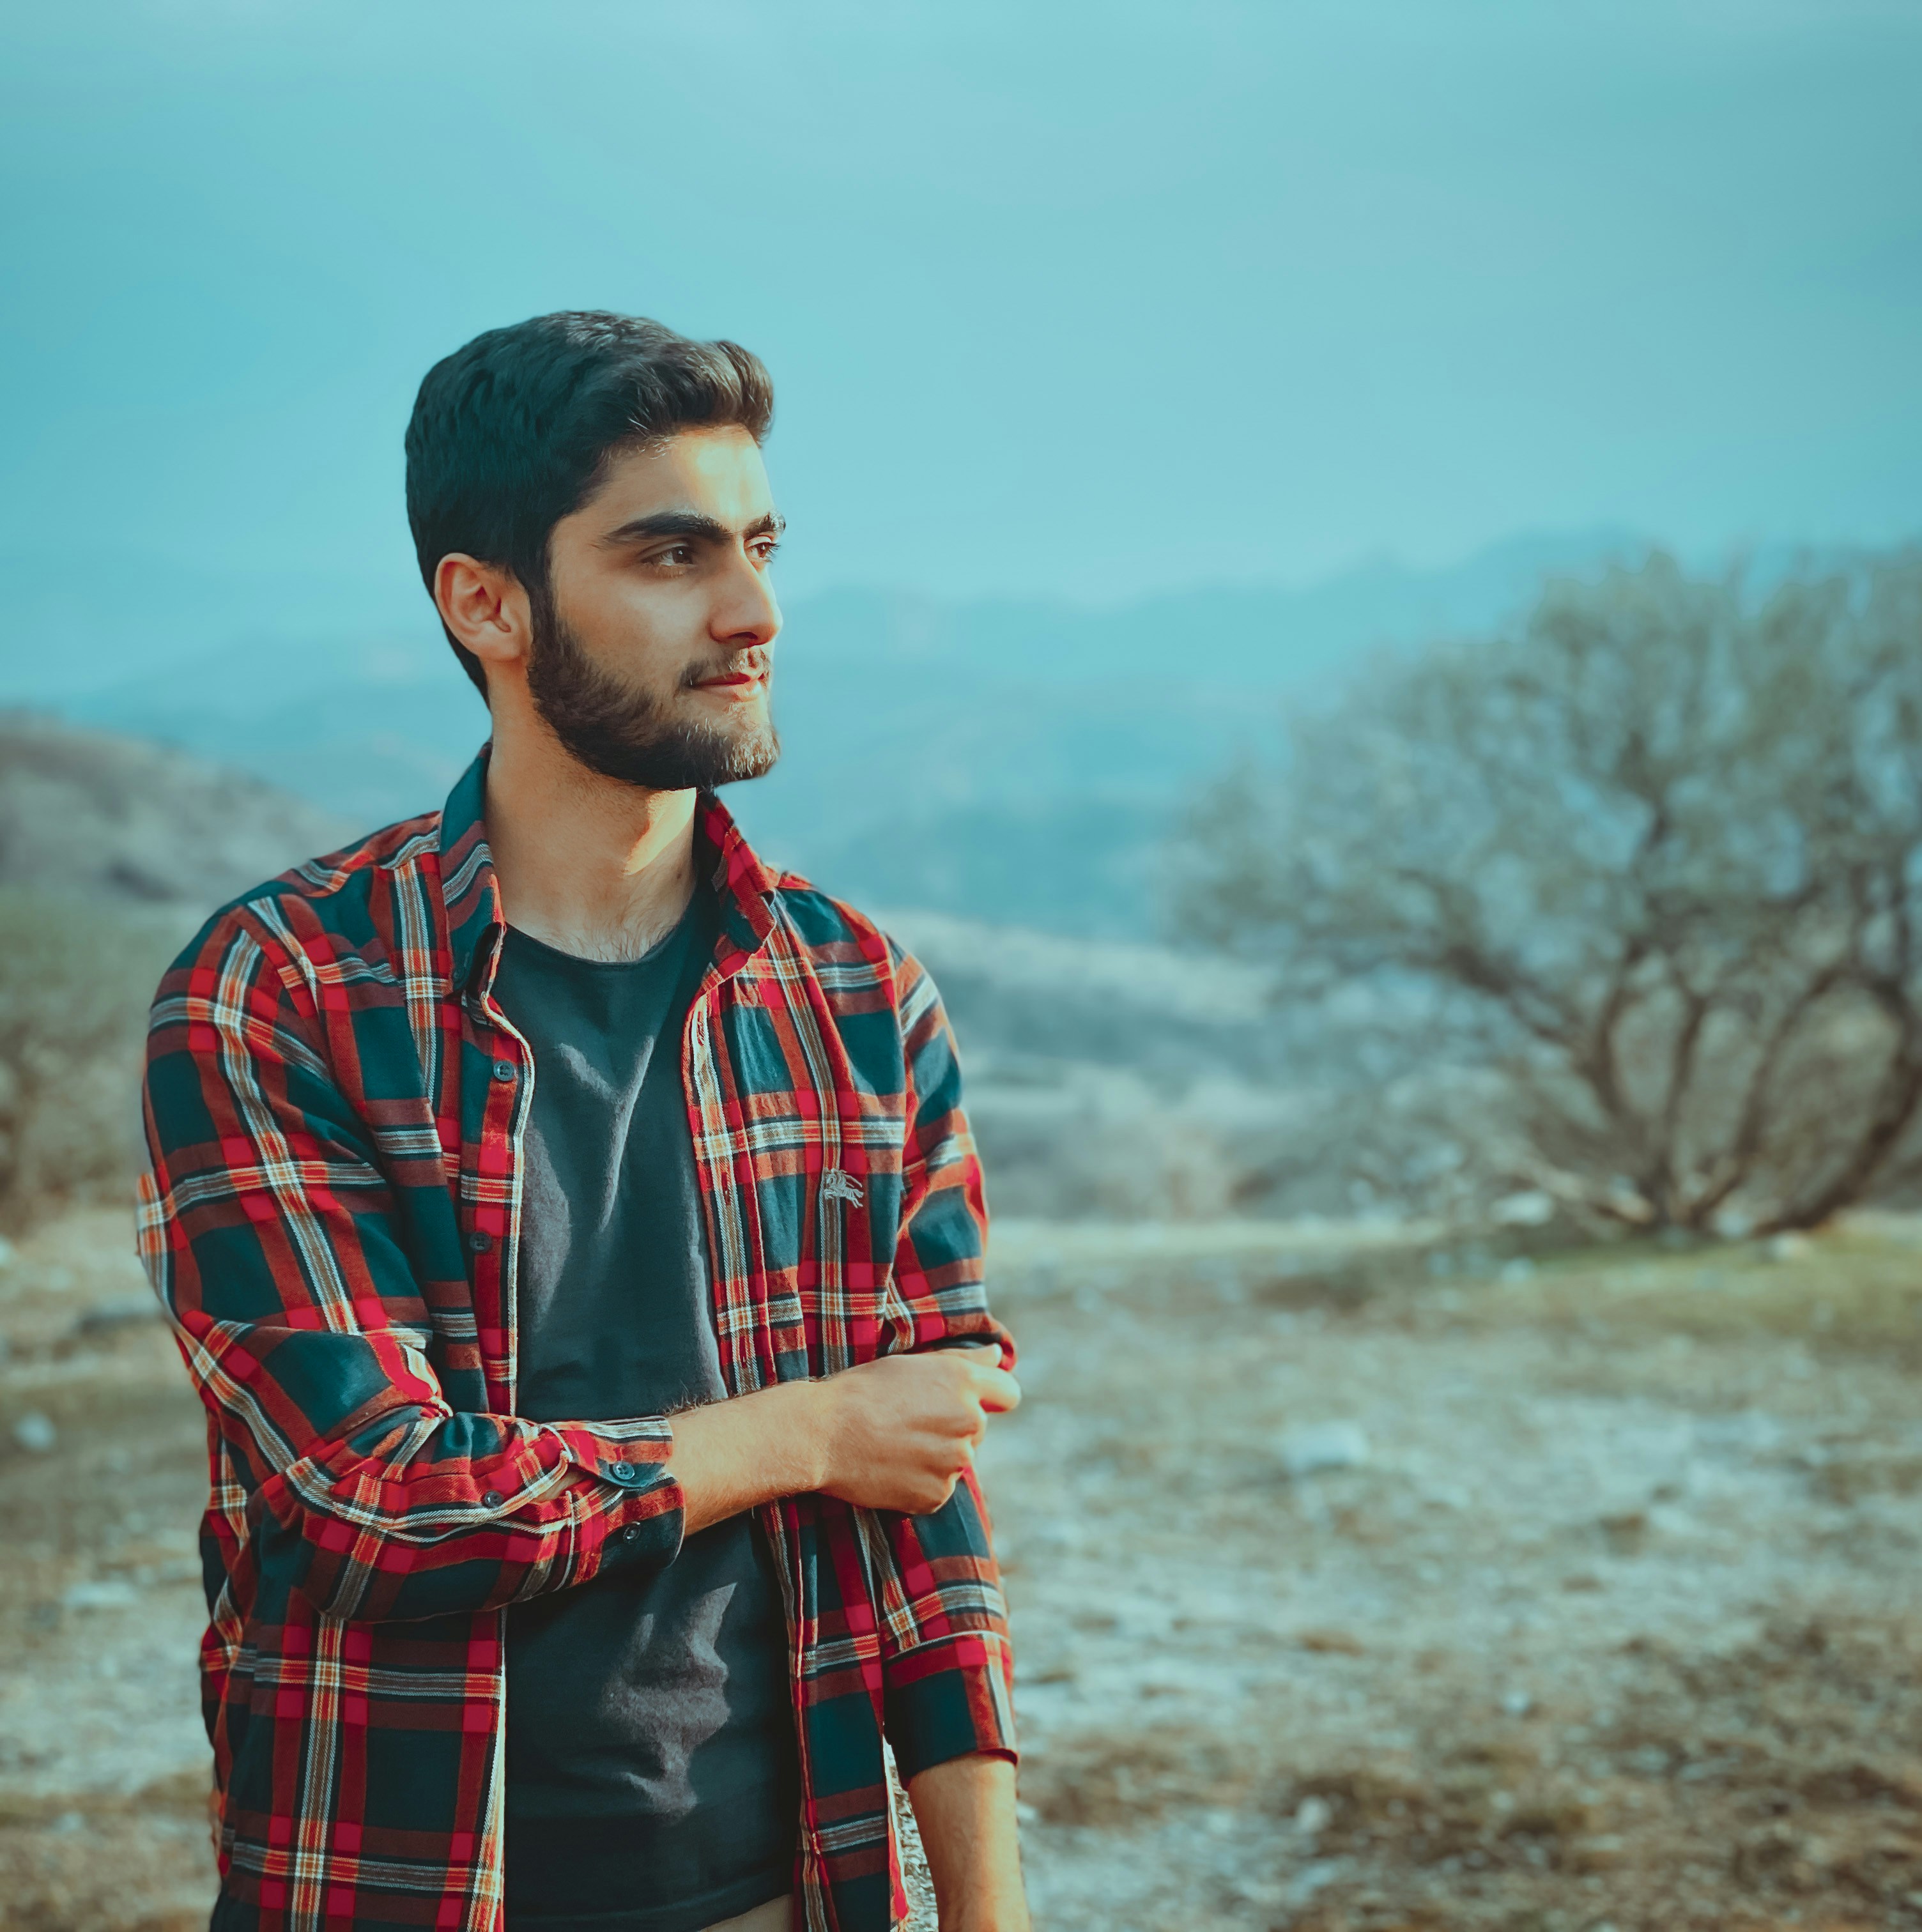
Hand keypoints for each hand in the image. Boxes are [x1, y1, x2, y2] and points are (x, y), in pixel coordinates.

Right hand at [814, 1346, 1020, 1514]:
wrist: (822, 1434)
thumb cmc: (863, 1390)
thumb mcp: (914, 1363)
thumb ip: (964, 1360)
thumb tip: (997, 1356)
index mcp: (965, 1383)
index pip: (1008, 1394)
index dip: (990, 1396)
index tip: (965, 1400)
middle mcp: (968, 1422)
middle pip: (977, 1429)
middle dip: (951, 1426)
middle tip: (907, 1421)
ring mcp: (955, 1463)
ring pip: (956, 1459)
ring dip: (935, 1456)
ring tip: (893, 1444)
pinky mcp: (936, 1495)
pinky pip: (937, 1489)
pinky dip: (918, 1483)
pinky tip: (890, 1468)